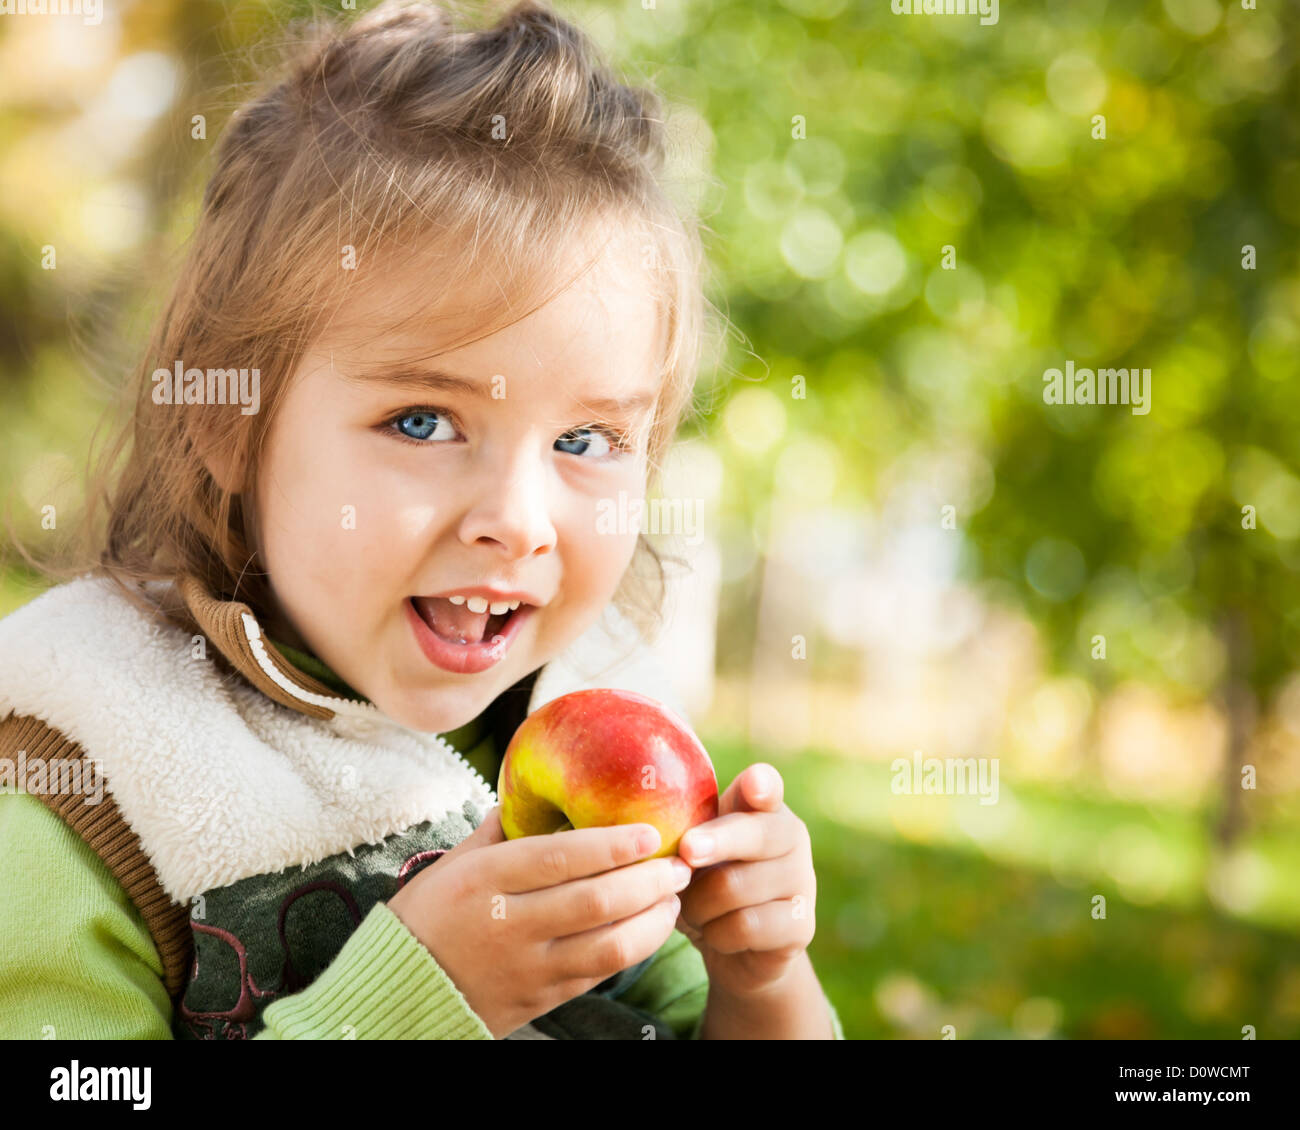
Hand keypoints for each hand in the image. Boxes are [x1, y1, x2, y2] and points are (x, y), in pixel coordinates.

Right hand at [386, 807, 690, 1038]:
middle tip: (678, 864)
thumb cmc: (428, 917)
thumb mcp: (453, 863)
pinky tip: (650, 927)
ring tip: (673, 897)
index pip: (561, 857)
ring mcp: (528, 966)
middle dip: (648, 881)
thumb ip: (498, 830)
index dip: (612, 845)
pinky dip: (634, 948)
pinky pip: (599, 973)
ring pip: (608, 945)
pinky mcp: (541, 1000)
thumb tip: (532, 791)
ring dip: (653, 920)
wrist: (397, 996)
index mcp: (485, 879)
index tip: (650, 832)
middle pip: (596, 901)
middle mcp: (509, 923)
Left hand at [674, 763, 816, 999]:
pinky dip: (716, 933)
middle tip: (688, 851)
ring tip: (692, 908)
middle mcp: (792, 838)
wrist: (734, 945)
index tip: (754, 787)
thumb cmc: (707, 882)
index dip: (762, 784)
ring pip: (737, 887)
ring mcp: (803, 882)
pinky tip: (715, 933)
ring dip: (699, 903)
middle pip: (755, 835)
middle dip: (716, 843)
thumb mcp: (694, 850)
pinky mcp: (801, 926)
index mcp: (765, 808)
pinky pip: (745, 927)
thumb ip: (686, 830)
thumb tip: (656, 831)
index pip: (767, 786)